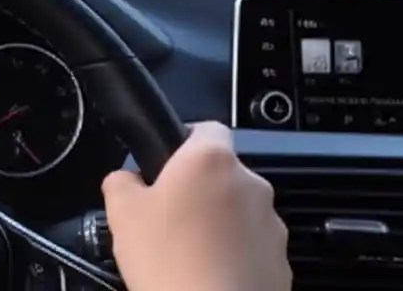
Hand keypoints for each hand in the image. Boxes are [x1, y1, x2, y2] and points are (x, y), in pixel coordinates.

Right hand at [100, 122, 290, 290]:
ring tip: (188, 254)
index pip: (207, 127)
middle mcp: (250, 183)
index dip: (184, 142)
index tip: (166, 166)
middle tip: (168, 218)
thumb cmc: (167, 260)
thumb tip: (126, 179)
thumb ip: (121, 182)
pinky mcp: (282, 261)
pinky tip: (209, 276)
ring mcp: (271, 224)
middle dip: (199, 191)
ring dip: (219, 225)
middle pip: (221, 174)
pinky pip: (252, 247)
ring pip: (238, 212)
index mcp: (210, 160)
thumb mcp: (121, 213)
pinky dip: (235, 256)